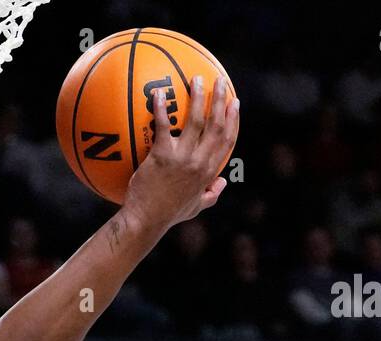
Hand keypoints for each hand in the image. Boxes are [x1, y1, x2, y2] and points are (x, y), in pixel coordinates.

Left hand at [123, 76, 239, 236]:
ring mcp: (182, 158)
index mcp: (209, 171)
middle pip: (216, 125)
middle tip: (220, 81)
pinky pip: (162, 126)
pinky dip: (160, 108)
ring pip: (195, 121)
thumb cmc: (168, 215)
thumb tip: (222, 184)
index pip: (227, 140)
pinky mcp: (161, 156)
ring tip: (196, 78)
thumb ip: (212, 195)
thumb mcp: (196, 207)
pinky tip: (157, 93)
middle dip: (220, 100)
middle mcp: (200, 162)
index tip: (235, 103)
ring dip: (198, 97)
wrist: (145, 221)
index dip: (233, 120)